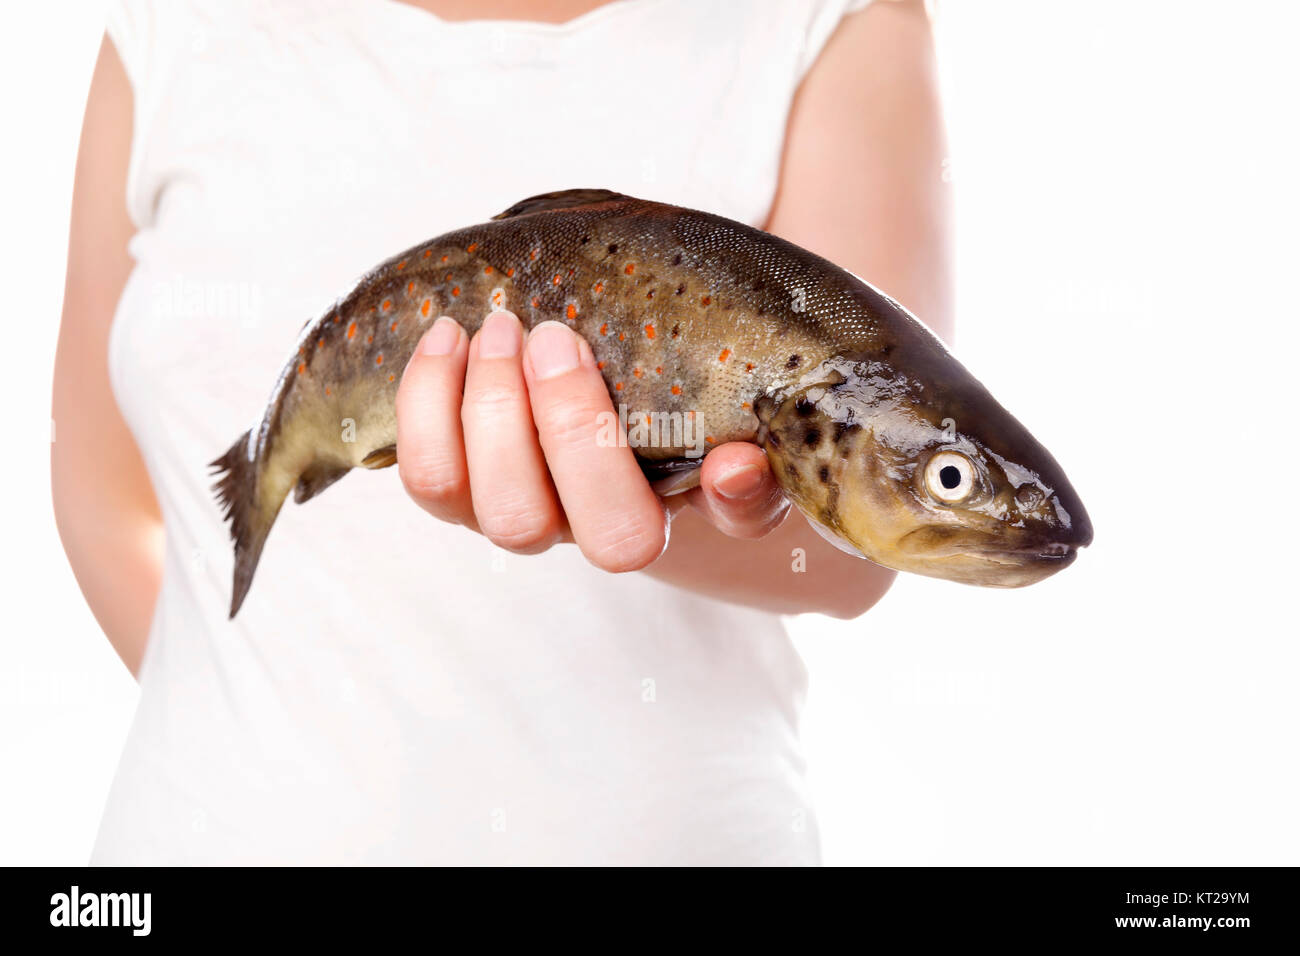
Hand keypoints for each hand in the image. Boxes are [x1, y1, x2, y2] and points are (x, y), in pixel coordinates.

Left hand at [395, 309, 789, 570]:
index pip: (678, 532)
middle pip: (541, 523)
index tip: (732, 459)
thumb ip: (744, 454)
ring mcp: (510, 509)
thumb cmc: (667, 404)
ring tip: (501, 328)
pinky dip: (425, 396)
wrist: (606, 388)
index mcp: (649, 519)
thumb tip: (737, 469)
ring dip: (479, 406)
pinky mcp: (456, 486)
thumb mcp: (721, 425)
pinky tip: (451, 337)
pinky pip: (422, 468)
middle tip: (555, 336)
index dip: (703, 509)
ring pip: (466, 498)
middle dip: (551, 424)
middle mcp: (574, 531)